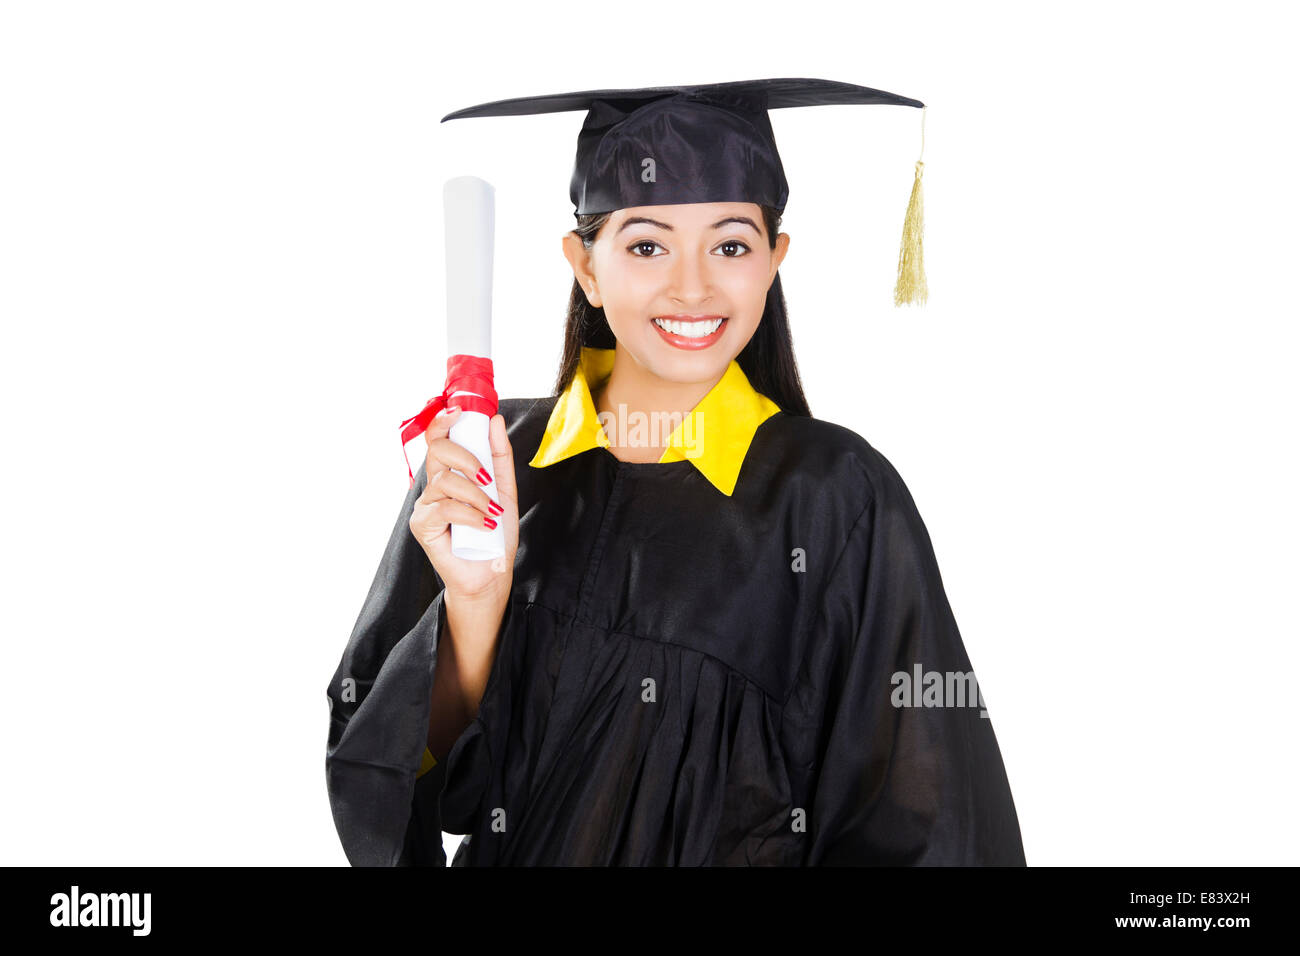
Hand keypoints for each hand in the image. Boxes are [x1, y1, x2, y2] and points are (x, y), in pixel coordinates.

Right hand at [408, 406, 518, 604]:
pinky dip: (471, 515)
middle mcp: (434, 485)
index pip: (439, 439)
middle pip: (437, 452)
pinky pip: (444, 508)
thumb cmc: (495, 534)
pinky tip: (484, 526)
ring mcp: (425, 505)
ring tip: (492, 513)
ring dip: (475, 495)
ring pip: (444, 482)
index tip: (458, 411)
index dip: (443, 422)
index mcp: (451, 473)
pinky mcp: (422, 525)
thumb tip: (495, 420)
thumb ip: (499, 457)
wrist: (492, 572)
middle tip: (487, 478)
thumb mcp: (505, 490)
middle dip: (466, 458)